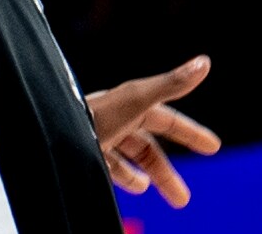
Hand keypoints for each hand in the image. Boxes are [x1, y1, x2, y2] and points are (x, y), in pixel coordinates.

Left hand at [87, 53, 221, 207]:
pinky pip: (107, 167)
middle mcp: (117, 119)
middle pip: (148, 147)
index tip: (213, 148)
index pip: (169, 120)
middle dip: (165, 173)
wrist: (49, 134)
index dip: (191, 134)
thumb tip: (205, 62)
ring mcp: (99, 138)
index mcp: (133, 103)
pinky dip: (122, 177)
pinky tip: (131, 187)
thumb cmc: (94, 115)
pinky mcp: (83, 153)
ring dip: (143, 175)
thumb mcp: (138, 100)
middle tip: (182, 200)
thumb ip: (172, 84)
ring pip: (127, 159)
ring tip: (149, 189)